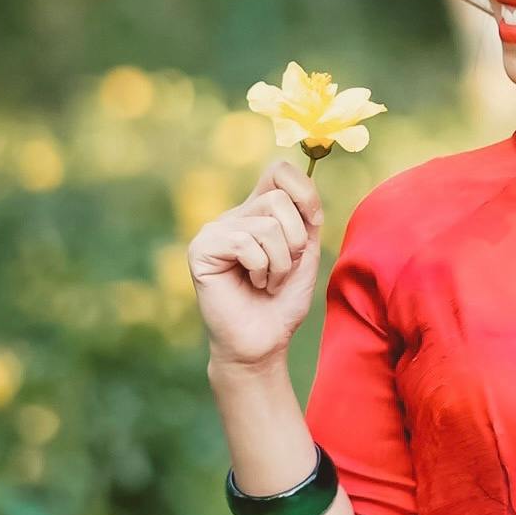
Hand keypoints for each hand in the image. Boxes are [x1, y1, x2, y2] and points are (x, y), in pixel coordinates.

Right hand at [188, 158, 322, 369]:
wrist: (263, 343)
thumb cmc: (282, 302)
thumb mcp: (304, 253)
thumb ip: (305, 217)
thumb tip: (304, 190)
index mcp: (257, 212)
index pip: (278, 171)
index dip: (304, 191)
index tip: (314, 222)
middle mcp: (234, 216)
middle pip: (277, 199)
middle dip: (295, 241)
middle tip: (284, 270)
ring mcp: (214, 231)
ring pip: (266, 225)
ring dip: (280, 263)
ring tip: (268, 282)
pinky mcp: (201, 249)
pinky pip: (246, 243)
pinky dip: (262, 269)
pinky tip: (253, 285)